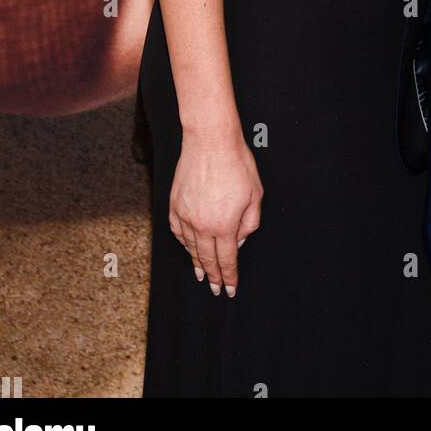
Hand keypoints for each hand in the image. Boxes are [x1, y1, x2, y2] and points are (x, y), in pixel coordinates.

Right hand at [169, 127, 262, 295]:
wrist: (211, 141)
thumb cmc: (237, 163)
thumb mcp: (255, 194)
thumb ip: (250, 222)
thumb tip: (241, 239)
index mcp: (224, 225)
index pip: (227, 260)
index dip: (229, 276)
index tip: (230, 289)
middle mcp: (202, 225)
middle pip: (207, 259)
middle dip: (214, 277)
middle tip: (217, 290)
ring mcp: (185, 215)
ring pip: (191, 247)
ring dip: (197, 263)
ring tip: (201, 275)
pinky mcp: (174, 204)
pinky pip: (178, 231)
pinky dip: (183, 243)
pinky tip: (188, 247)